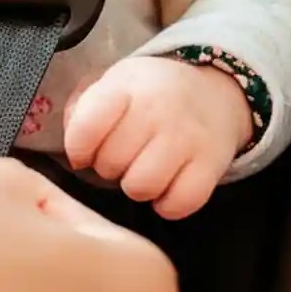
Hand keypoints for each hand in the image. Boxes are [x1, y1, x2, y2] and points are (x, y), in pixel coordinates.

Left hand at [64, 56, 252, 219]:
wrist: (213, 91)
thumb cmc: (147, 95)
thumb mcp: (110, 86)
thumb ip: (82, 114)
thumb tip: (77, 154)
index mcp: (126, 87)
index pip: (87, 128)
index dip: (78, 149)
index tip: (84, 152)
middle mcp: (158, 110)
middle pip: (111, 163)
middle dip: (108, 167)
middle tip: (122, 156)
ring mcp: (188, 137)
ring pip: (142, 187)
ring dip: (136, 187)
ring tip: (142, 171)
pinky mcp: (212, 163)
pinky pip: (180, 203)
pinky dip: (168, 205)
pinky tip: (166, 187)